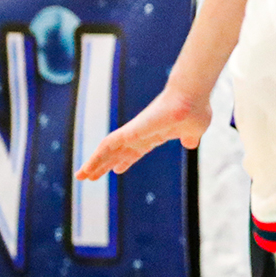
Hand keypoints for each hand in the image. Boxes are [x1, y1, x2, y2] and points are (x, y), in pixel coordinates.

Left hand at [74, 86, 209, 180]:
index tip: (117, 170)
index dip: (125, 160)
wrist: (192, 99)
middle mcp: (140, 134)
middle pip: (118, 153)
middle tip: (89, 177)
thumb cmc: (195, 111)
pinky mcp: (130, 131)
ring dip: (95, 163)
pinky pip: (108, 145)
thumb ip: (189, 138)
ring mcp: (134, 132)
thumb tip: (190, 143)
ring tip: (80, 176)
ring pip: (109, 150)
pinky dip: (97, 156)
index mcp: (155, 135)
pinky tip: (88, 167)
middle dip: (104, 165)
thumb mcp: (194, 131)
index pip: (135, 150)